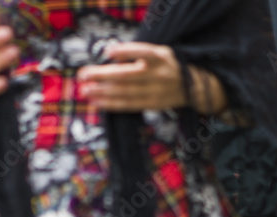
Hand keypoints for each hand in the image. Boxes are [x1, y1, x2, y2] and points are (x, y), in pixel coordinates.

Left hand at [78, 43, 225, 113]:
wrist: (194, 87)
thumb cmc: (169, 65)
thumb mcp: (160, 52)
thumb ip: (140, 54)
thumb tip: (112, 59)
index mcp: (160, 57)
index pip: (143, 52)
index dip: (126, 52)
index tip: (108, 51)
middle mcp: (158, 74)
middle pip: (128, 76)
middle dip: (103, 75)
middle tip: (83, 75)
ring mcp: (155, 91)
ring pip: (125, 93)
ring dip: (102, 93)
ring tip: (84, 91)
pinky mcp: (151, 104)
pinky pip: (129, 105)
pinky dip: (111, 104)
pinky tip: (97, 102)